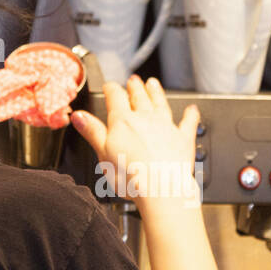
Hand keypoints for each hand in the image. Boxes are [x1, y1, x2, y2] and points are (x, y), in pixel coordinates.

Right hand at [71, 76, 199, 209]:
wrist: (162, 189)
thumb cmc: (132, 176)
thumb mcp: (103, 153)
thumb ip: (92, 131)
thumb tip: (78, 115)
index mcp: (123, 121)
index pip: (115, 97)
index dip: (111, 89)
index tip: (110, 86)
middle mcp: (146, 119)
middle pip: (139, 97)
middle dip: (135, 87)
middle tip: (134, 80)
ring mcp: (166, 127)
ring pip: (160, 104)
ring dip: (156, 92)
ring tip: (153, 84)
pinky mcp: (183, 139)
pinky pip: (188, 123)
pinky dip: (190, 115)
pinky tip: (192, 110)